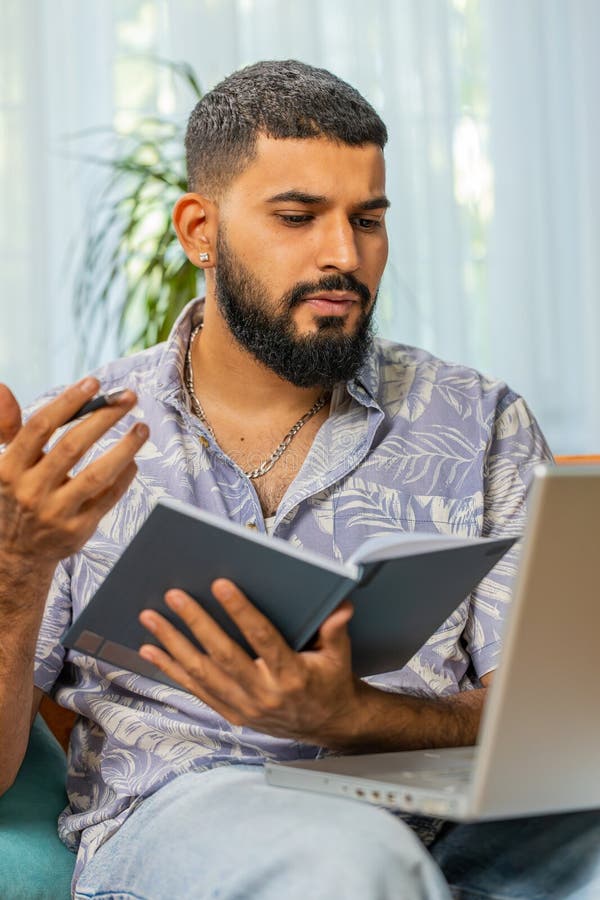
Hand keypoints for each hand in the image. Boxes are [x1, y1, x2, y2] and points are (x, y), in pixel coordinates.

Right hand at [0, 378, 147, 574]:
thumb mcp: (3, 463)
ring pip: (96, 475)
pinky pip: (107, 499)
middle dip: (104, 418)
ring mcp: (55, 513)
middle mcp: (30, 491)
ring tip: (143, 427)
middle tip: (129, 396)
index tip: (94, 382)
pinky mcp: (77, 531)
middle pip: (72, 447)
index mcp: (10, 468)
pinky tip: (135, 460)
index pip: (41, 427)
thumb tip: (2, 388)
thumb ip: (5, 426)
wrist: (16, 552)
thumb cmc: (17, 493)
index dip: (68, 402)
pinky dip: (123, 478)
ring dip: (124, 448)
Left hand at [139, 581, 362, 746]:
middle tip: (174, 595)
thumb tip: (341, 606)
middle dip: (196, 623)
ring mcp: (243, 707)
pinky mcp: (231, 714)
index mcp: (290, 675)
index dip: (240, 611)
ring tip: (151, 617)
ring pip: (201, 673)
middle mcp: (263, 694)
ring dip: (172, 644)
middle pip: (222, 655)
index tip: (220, 585)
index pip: (261, 638)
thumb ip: (335, 630)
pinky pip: (196, 689)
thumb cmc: (330, 681)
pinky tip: (151, 650)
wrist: (329, 725)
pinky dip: (171, 669)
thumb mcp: (339, 654)